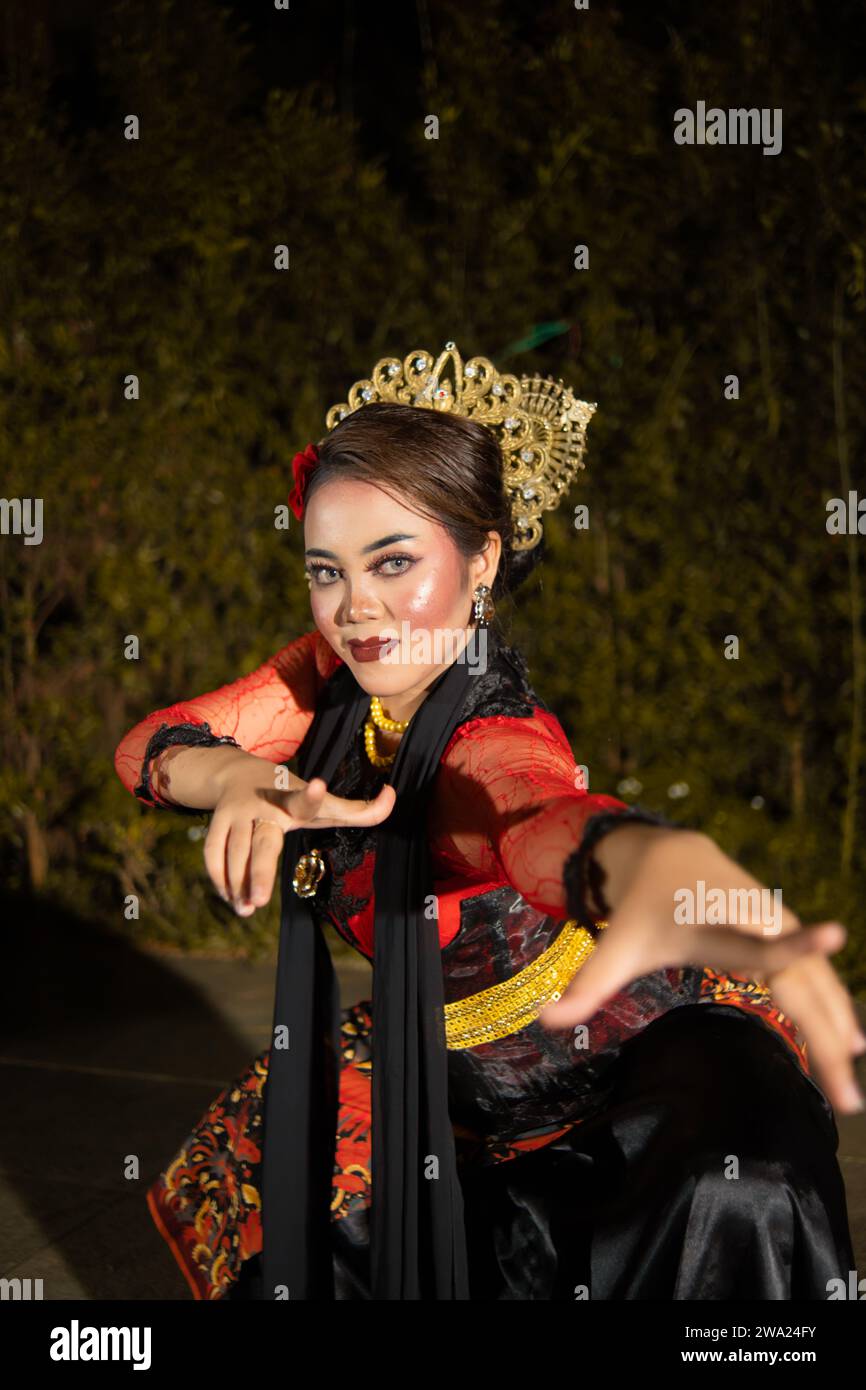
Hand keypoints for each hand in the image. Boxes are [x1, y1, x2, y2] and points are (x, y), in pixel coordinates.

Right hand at [204, 759, 395, 914]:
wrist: (236, 771)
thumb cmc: (292, 796)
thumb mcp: (322, 803)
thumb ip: (358, 809)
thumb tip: (392, 795)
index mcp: (294, 799)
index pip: (306, 801)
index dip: (313, 796)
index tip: (319, 785)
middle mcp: (263, 805)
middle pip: (262, 842)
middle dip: (259, 871)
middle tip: (259, 901)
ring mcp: (236, 814)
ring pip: (234, 852)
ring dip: (238, 883)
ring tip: (247, 909)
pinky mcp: (216, 823)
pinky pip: (213, 854)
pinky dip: (221, 880)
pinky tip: (233, 900)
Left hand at [538, 829, 865, 1115]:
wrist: (667, 855)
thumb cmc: (642, 909)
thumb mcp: (613, 946)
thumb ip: (585, 987)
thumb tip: (543, 1021)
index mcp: (711, 929)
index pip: (754, 943)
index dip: (793, 943)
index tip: (834, 934)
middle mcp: (752, 924)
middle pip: (799, 981)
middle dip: (826, 1035)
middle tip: (847, 1097)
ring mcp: (775, 924)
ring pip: (816, 981)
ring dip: (836, 1028)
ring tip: (848, 1087)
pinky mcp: (784, 929)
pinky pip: (815, 974)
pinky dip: (833, 1006)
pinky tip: (846, 1043)